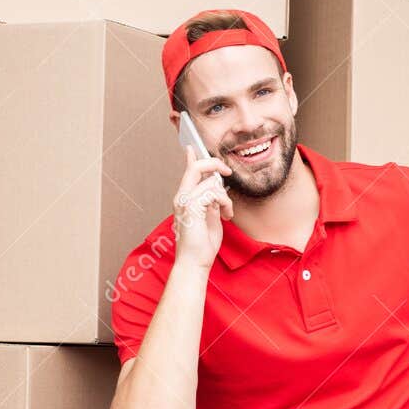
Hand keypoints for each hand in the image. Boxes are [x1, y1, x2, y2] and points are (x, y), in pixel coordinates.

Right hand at [173, 147, 232, 269]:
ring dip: (225, 196)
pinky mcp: (191, 208)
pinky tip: (226, 215)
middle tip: (227, 171)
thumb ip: (210, 201)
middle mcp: (182, 198)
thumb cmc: (202, 244)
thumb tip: (216, 187)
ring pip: (210, 182)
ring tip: (227, 211)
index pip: (188, 172)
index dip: (192, 158)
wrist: (195, 262)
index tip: (192, 146)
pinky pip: (213, 192)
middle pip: (195, 168)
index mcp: (185, 199)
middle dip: (213, 164)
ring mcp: (185, 202)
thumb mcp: (210, 217)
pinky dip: (225, 202)